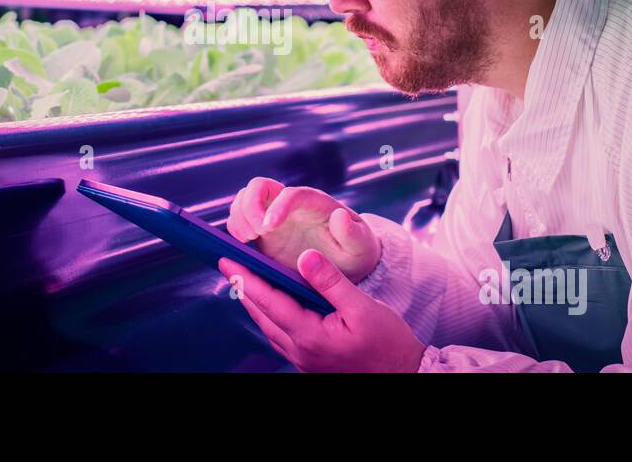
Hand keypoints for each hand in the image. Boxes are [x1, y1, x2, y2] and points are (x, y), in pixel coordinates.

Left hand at [219, 249, 425, 371]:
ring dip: (256, 304)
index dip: (246, 279)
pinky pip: (283, 337)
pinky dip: (272, 317)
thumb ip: (330, 282)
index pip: (269, 302)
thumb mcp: (362, 307)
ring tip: (246, 281)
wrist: (405, 374)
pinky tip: (276, 305)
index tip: (227, 260)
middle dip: (244, 289)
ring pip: (270, 328)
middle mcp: (301, 351)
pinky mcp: (312, 362)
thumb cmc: (388, 344)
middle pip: (262, 316)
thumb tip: (305, 257)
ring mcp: (305, 360)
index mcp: (309, 336)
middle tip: (229, 265)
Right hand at [226, 177, 380, 282]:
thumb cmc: (356, 251)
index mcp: (314, 203)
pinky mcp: (261, 233)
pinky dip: (234, 231)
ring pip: (243, 201)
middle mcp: (289, 204)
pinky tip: (242, 247)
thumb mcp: (362, 246)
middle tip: (255, 234)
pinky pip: (238, 222)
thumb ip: (353, 233)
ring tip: (248, 240)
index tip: (269, 226)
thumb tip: (340, 216)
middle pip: (258, 186)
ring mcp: (272, 216)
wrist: (346, 264)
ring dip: (239, 218)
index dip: (278, 205)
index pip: (291, 193)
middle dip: (250, 207)